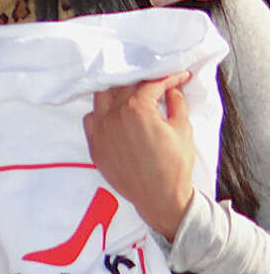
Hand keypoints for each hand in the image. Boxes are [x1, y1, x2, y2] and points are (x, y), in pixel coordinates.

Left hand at [83, 72, 194, 239]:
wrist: (159, 197)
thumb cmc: (174, 165)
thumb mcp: (183, 129)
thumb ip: (177, 102)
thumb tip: (171, 89)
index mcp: (136, 109)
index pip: (151, 83)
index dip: (168, 78)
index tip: (179, 77)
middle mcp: (113, 115)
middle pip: (124, 86)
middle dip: (143, 81)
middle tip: (156, 83)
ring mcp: (100, 129)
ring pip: (102, 97)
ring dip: (118, 91)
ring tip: (132, 93)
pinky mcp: (94, 144)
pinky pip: (91, 118)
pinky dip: (101, 112)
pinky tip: (114, 113)